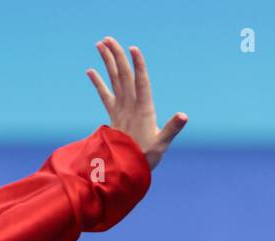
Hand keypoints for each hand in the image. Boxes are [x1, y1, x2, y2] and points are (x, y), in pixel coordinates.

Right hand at [86, 37, 186, 170]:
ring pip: (115, 79)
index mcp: (144, 108)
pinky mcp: (115, 114)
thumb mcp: (162, 143)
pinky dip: (98, 83)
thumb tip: (184, 116)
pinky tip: (90, 70)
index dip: (139, 66)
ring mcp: (123, 107)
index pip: (141, 82)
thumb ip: (172, 129)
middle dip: (116, 56)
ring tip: (100, 45)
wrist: (135, 167)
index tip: (133, 49)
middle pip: (124, 74)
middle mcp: (134, 103)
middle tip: (107, 39)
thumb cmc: (148, 157)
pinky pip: (104, 94)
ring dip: (108, 62)